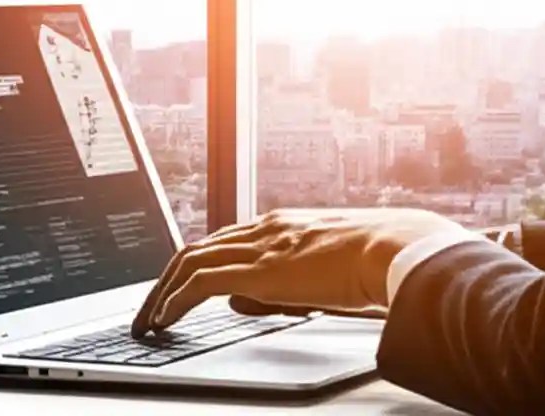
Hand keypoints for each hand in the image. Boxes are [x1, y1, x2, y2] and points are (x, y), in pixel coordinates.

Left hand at [130, 207, 467, 337]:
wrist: (396, 248)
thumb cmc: (380, 259)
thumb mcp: (331, 267)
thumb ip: (296, 277)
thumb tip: (261, 297)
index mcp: (284, 225)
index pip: (225, 240)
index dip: (197, 264)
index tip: (181, 286)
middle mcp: (266, 228)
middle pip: (198, 247)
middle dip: (167, 279)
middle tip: (150, 307)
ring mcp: (261, 246)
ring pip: (189, 261)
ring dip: (162, 292)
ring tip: (148, 320)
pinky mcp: (260, 270)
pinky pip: (200, 283)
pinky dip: (176, 301)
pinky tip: (166, 320)